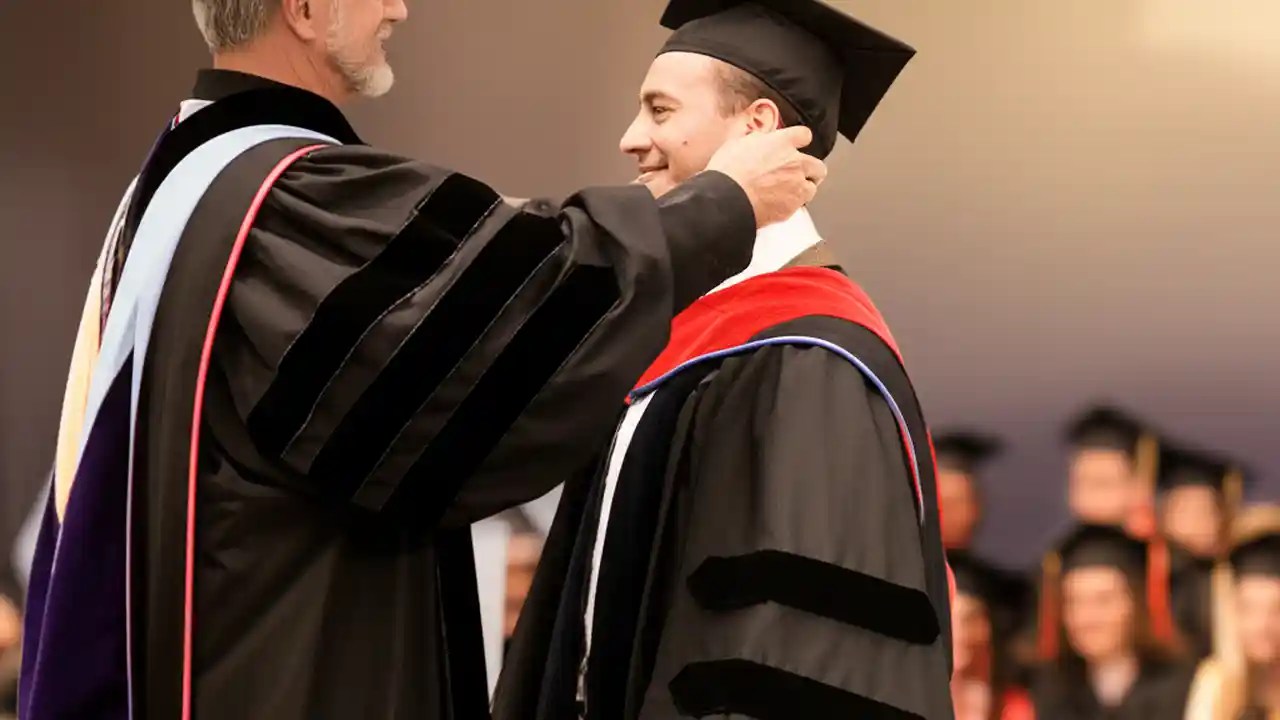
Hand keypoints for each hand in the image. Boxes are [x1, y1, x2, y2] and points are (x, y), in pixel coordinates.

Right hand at [705, 126, 826, 227]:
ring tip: (788, 192)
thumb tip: (758, 140)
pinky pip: (801, 205)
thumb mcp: (736, 144)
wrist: (727, 199)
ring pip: (812, 187)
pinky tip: (779, 204)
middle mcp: (795, 163)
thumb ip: (755, 140)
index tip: (795, 144)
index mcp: (782, 142)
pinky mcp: (793, 206)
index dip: (799, 140)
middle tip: (797, 173)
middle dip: (810, 170)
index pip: (804, 135)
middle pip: (817, 166)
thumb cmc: (728, 171)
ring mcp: (797, 185)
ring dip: (804, 188)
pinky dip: (793, 205)